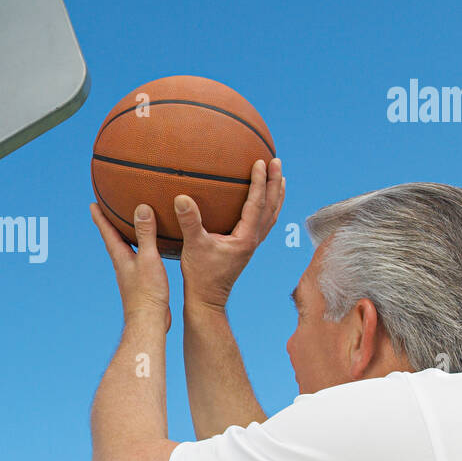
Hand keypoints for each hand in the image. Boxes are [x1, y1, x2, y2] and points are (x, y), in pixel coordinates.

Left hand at [90, 202, 170, 330]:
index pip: (107, 232)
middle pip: (112, 240)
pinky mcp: (139, 283)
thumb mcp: (149, 258)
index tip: (92, 204)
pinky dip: (137, 250)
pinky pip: (136, 259)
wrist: (149, 321)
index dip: (100, 217)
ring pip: (123, 250)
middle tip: (104, 212)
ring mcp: (129, 274)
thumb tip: (141, 208)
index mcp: (121, 257)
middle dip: (109, 225)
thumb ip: (146, 234)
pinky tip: (146, 252)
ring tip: (125, 228)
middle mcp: (122, 265)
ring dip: (122, 237)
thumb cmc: (147, 292)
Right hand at [177, 157, 284, 311]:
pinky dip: (267, 207)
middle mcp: (254, 239)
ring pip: (271, 214)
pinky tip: (261, 202)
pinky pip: (263, 222)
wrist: (207, 299)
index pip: (257, 203)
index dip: (260, 181)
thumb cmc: (200, 275)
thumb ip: (190, 222)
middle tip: (277, 161)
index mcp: (246, 237)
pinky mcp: (246, 247)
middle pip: (271, 206)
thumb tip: (181, 197)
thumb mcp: (193, 246)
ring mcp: (252, 244)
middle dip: (275, 182)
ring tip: (279, 178)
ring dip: (276, 194)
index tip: (261, 162)